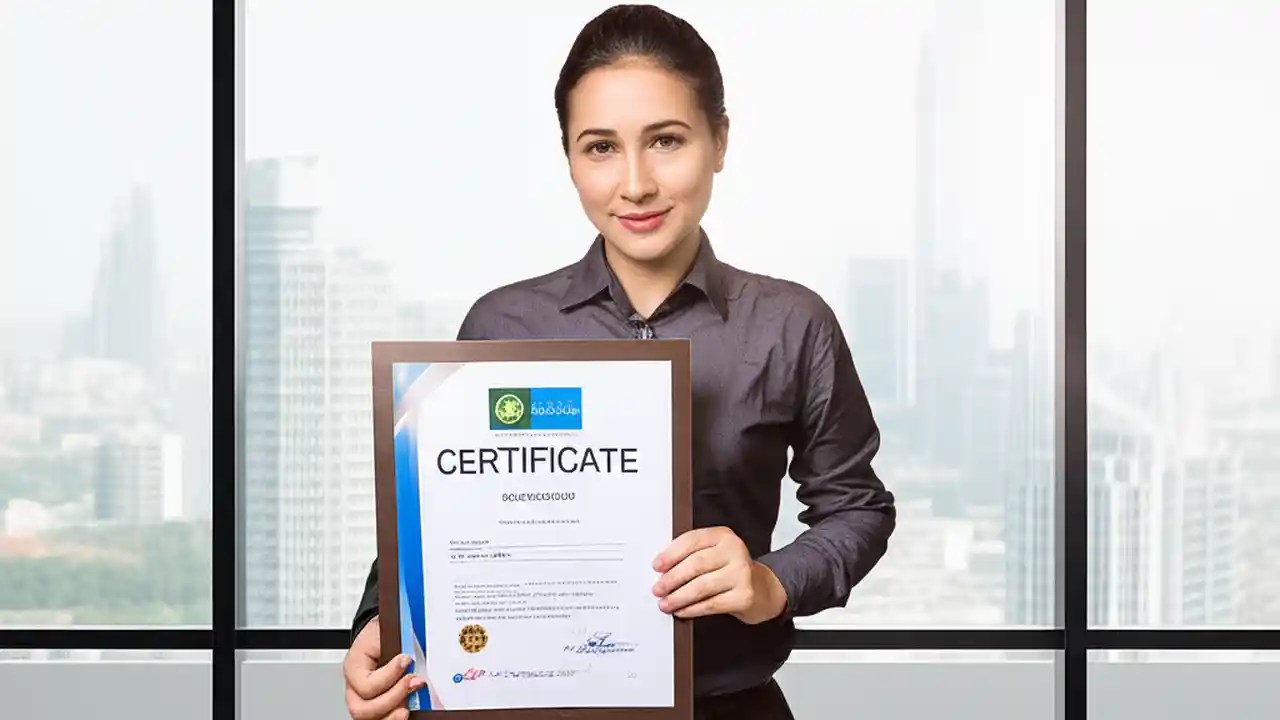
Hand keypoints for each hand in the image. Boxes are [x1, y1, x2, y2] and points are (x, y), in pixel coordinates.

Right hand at [343, 616, 425, 719]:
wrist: (380, 634)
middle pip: (362, 710)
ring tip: (410, 703)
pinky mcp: (379, 707)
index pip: (365, 685)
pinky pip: (383, 718)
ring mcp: (365, 701)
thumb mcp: (383, 631)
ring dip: (393, 714)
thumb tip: (408, 658)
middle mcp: (355, 689)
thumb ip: (394, 645)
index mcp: (353, 667)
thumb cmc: (379, 633)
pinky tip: (409, 707)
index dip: (388, 676)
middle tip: (412, 683)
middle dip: (392, 700)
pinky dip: (396, 716)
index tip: (406, 660)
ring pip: (371, 719)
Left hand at [651, 526, 787, 624]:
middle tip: (658, 589)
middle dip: (672, 579)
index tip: (657, 566)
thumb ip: (693, 555)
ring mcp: (742, 573)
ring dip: (679, 597)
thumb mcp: (715, 554)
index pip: (692, 540)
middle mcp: (735, 550)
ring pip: (702, 586)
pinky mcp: (745, 596)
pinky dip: (692, 609)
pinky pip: (711, 604)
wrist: (762, 589)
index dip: (671, 554)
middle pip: (696, 564)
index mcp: (723, 535)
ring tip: (665, 603)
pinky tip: (682, 611)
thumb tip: (662, 569)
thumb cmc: (731, 570)